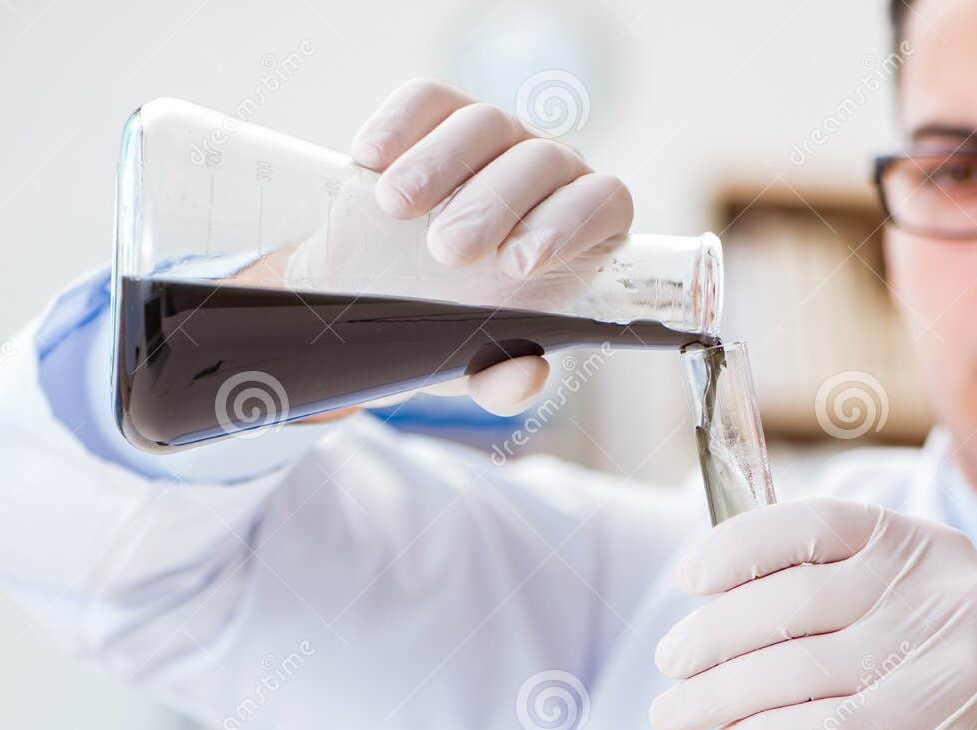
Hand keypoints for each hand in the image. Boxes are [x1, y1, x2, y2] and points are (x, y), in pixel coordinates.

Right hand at [292, 79, 632, 418]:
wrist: (372, 299)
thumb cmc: (443, 327)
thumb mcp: (473, 368)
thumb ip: (506, 383)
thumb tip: (528, 376)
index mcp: (577, 232)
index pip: (604, 203)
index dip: (570, 225)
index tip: (518, 263)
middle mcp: (545, 175)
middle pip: (543, 161)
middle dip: (494, 205)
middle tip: (446, 252)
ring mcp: (492, 139)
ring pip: (485, 123)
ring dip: (441, 163)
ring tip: (398, 209)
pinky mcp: (434, 115)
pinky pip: (428, 98)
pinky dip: (399, 123)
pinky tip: (372, 161)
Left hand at [648, 498, 976, 729]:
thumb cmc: (956, 699)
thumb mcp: (913, 621)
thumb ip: (840, 598)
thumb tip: (719, 598)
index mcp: (925, 547)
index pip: (815, 524)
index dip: (740, 547)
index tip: (689, 579)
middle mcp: (938, 588)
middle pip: (792, 601)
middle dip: (711, 634)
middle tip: (669, 663)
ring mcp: (942, 652)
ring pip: (794, 667)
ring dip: (717, 692)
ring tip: (675, 712)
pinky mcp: (934, 720)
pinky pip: (818, 723)